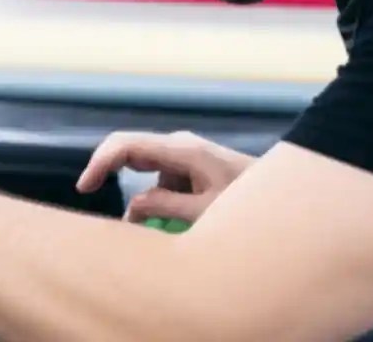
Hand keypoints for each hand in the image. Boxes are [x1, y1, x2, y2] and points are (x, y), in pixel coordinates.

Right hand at [76, 131, 255, 223]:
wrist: (287, 197)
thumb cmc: (250, 203)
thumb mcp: (206, 213)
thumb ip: (164, 207)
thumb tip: (132, 207)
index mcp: (182, 150)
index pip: (127, 146)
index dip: (100, 163)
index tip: (85, 188)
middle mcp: (179, 145)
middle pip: (129, 149)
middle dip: (108, 172)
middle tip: (95, 197)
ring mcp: (185, 153)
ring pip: (144, 168)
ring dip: (140, 196)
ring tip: (149, 227)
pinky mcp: (191, 164)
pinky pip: (161, 177)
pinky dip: (156, 198)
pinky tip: (170, 219)